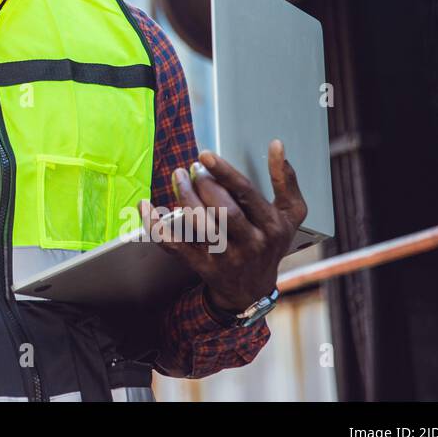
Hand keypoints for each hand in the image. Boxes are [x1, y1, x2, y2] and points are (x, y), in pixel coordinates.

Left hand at [139, 139, 307, 313]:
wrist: (253, 291)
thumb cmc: (270, 244)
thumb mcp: (290, 215)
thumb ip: (286, 180)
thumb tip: (277, 145)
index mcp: (271, 226)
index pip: (247, 195)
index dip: (225, 173)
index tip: (206, 155)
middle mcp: (251, 243)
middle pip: (224, 210)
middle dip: (204, 185)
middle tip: (192, 169)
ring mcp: (226, 258)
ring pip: (202, 226)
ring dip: (185, 198)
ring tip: (179, 178)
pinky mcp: (203, 267)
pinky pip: (176, 246)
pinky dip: (158, 227)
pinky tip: (147, 207)